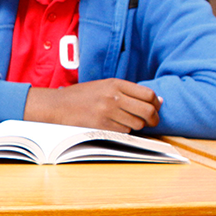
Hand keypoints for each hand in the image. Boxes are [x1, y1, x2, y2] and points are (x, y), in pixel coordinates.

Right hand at [24, 78, 161, 132]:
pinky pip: (124, 132)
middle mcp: (113, 97)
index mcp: (115, 84)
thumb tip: (158, 101)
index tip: (154, 108)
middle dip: (153, 119)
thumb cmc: (82, 96)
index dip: (156, 103)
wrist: (57, 106)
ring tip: (125, 121)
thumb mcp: (104, 86)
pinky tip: (112, 125)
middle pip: (148, 111)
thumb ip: (128, 91)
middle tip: (151, 122)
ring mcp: (107, 112)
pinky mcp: (102, 125)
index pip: (149, 94)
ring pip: (137, 124)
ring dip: (135, 125)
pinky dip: (122, 131)